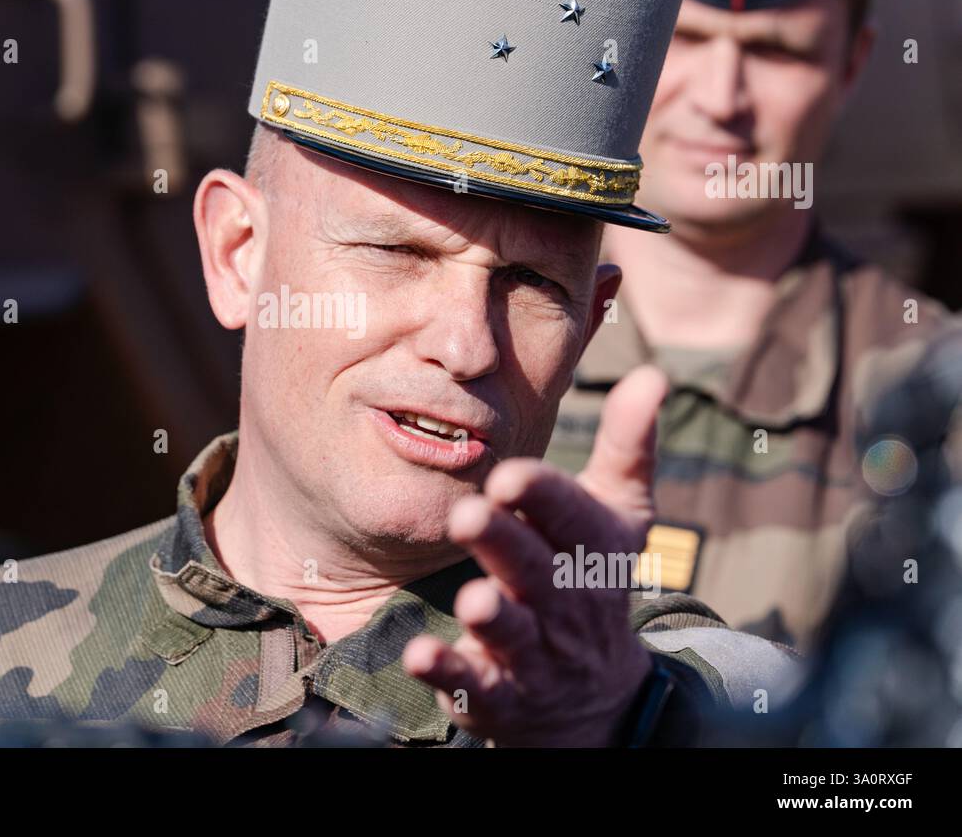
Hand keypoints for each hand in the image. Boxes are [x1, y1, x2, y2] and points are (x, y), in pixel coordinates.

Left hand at [402, 365, 667, 745]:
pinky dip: (449, 672)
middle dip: (505, 543)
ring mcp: (533, 649)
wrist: (595, 697)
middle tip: (468, 515)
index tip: (510, 475)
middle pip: (534, 568)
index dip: (543, 496)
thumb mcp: (618, 514)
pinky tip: (419, 656)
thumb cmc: (592, 578)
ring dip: (492, 615)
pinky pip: (475, 685)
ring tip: (473, 601)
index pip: (569, 515)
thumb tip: (652, 373)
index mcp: (590, 547)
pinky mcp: (498, 692)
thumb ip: (628, 445)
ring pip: (512, 631)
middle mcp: (563, 598)